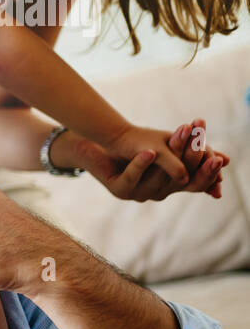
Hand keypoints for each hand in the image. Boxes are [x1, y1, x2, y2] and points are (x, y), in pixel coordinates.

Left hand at [63, 119, 227, 201]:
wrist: (101, 143)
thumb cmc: (136, 144)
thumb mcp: (169, 145)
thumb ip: (193, 154)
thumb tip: (228, 161)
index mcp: (171, 185)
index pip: (196, 183)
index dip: (208, 172)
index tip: (220, 158)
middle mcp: (157, 193)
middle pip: (181, 181)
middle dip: (194, 163)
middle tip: (209, 153)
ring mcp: (137, 193)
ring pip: (158, 178)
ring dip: (171, 155)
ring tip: (181, 134)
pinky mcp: (119, 189)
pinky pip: (132, 177)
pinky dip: (141, 164)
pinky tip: (148, 152)